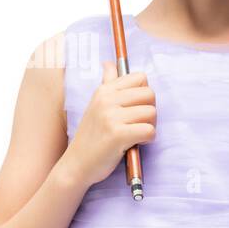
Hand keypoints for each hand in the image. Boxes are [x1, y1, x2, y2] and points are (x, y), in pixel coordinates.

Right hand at [60, 60, 155, 188]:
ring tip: (135, 134)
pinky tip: (135, 143)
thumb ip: (106, 83)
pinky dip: (147, 139)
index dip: (143, 94)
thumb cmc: (91, 135)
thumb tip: (109, 63)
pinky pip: (149, 131)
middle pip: (150, 94)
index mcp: (104, 90)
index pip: (141, 77)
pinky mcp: (117, 135)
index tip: (134, 108)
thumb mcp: (95, 105)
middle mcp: (106, 100)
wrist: (77, 164)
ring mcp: (111, 117)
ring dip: (149, 126)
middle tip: (137, 123)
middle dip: (149, 111)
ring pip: (152, 113)